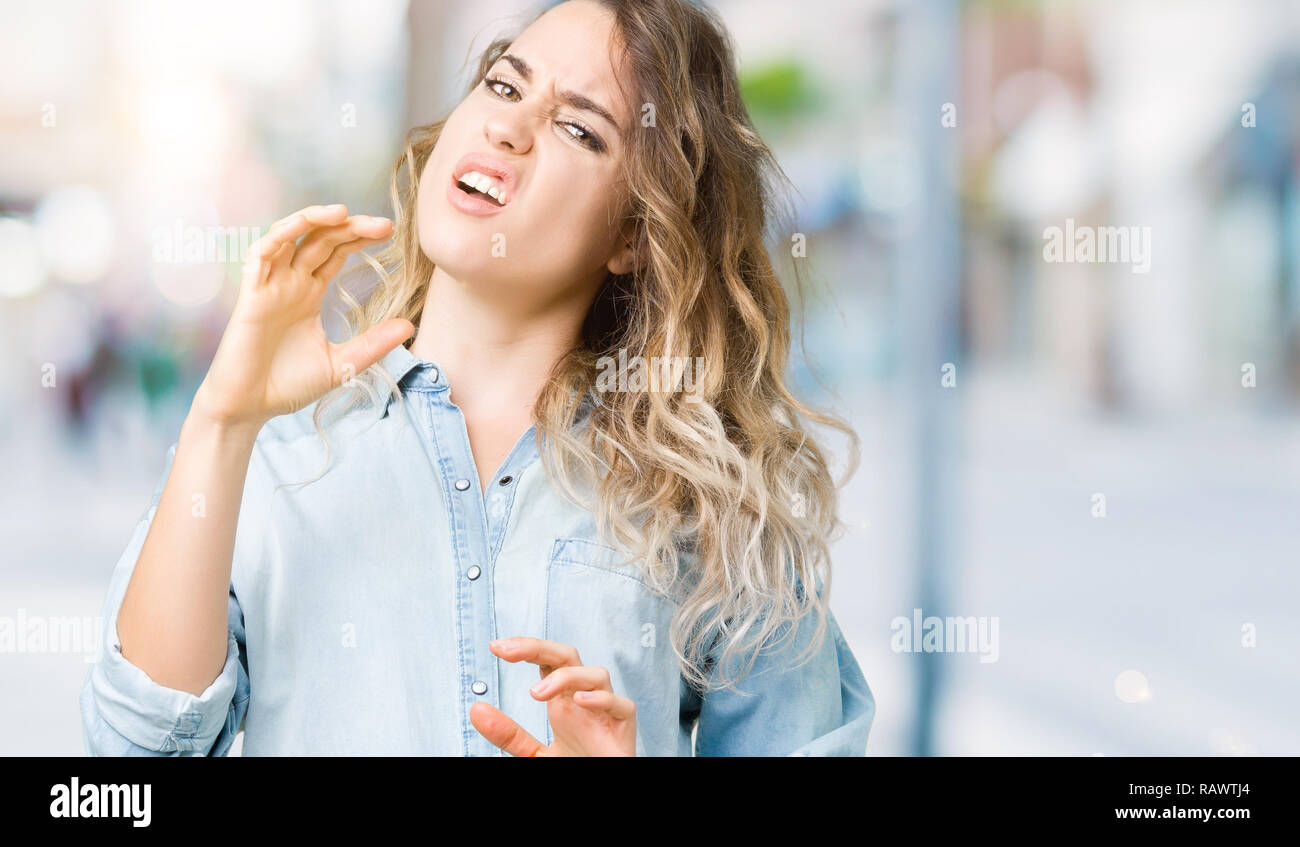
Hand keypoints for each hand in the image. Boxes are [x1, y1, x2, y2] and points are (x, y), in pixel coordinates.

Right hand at [191, 204, 413, 431]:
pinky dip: (280, 235)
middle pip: (320, 239)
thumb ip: (373, 343)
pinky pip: (261, 254)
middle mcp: (290, 283)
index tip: (389, 231)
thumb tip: (410, 325)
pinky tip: (303, 224)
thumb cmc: (289, 384)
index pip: (336, 252)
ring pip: (289, 237)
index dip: (359, 237)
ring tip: (345, 212)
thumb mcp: (343, 363)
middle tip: (383, 224)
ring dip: (314, 220)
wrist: (250, 407)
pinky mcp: (251, 294)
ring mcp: (270, 285)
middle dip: (349, 227)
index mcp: (309, 293)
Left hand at [470, 637, 636, 756]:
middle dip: (539, 648)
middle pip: (568, 656)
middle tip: (508, 650)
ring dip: (567, 677)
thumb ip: (509, 733)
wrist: (603, 787)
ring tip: (537, 694)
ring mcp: (606, 711)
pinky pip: (620, 704)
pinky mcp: (623, 728)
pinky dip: (600, 699)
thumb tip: (476, 710)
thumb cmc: (578, 765)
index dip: (525, 648)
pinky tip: (578, 702)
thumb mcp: (533, 753)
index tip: (496, 647)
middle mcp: (584, 699)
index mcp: (563, 701)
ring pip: (596, 674)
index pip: (547, 661)